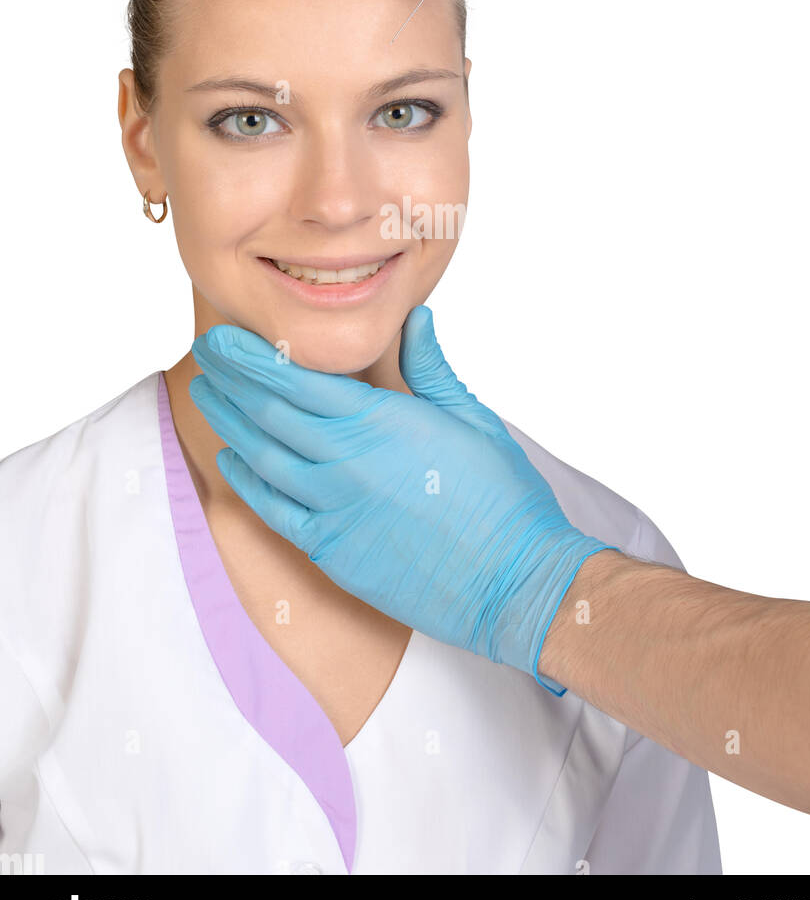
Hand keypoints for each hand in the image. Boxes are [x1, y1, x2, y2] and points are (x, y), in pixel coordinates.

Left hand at [188, 306, 616, 694]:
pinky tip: (233, 460)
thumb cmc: (503, 497)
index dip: (250, 356)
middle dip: (229, 379)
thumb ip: (431, 367)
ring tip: (209, 396)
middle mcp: (345, 462)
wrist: (513, 582)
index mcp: (378, 422)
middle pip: (266, 412)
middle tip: (205, 354)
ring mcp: (333, 509)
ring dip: (229, 423)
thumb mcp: (472, 418)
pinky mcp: (332, 551)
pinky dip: (246, 482)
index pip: (294, 379)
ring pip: (261, 458)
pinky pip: (273, 510)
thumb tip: (415, 317)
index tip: (223, 336)